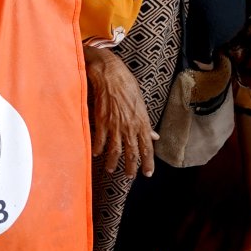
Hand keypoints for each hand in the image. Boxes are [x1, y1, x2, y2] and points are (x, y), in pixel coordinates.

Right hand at [84, 46, 157, 177]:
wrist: (110, 74)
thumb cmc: (127, 85)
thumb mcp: (141, 104)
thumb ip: (146, 123)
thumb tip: (154, 135)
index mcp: (142, 123)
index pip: (147, 148)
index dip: (148, 163)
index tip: (148, 173)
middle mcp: (129, 127)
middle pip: (132, 153)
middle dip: (131, 167)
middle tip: (129, 176)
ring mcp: (114, 125)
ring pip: (115, 150)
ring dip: (113, 162)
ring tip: (110, 169)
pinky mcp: (101, 121)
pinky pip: (99, 140)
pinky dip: (98, 148)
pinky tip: (96, 153)